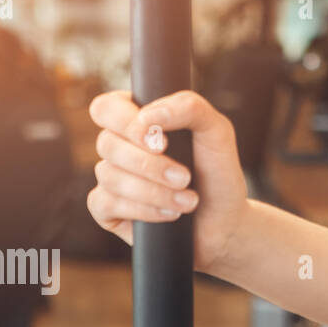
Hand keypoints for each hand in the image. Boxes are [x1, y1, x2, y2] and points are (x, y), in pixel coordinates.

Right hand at [88, 89, 248, 274]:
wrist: (224, 219)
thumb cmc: (217, 170)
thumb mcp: (217, 131)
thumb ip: (189, 107)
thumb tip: (145, 118)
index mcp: (138, 118)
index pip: (107, 107)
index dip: (126, 122)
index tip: (164, 142)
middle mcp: (119, 145)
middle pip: (107, 143)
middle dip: (150, 165)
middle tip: (186, 178)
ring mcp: (110, 177)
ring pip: (109, 176)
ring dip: (155, 191)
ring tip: (189, 201)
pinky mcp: (106, 209)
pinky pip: (104, 203)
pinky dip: (143, 210)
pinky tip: (170, 215)